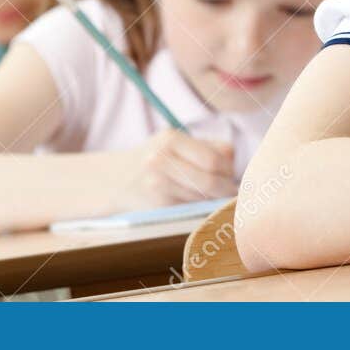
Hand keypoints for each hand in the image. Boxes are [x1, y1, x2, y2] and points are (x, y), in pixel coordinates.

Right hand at [120, 129, 236, 206]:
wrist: (114, 180)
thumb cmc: (155, 159)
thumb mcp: (175, 143)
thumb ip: (207, 147)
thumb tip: (235, 163)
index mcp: (170, 139)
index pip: (214, 158)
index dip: (229, 170)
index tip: (233, 177)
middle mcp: (160, 160)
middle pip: (210, 181)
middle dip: (226, 190)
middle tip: (231, 194)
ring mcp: (156, 185)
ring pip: (202, 198)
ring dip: (214, 201)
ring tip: (214, 198)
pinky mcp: (155, 206)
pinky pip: (190, 210)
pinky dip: (199, 210)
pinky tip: (198, 206)